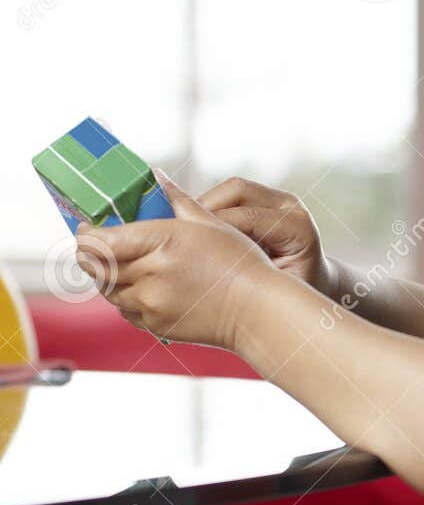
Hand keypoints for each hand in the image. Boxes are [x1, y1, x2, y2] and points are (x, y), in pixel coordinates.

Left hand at [75, 172, 275, 351]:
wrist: (257, 310)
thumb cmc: (239, 264)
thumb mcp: (210, 222)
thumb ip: (176, 199)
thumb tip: (157, 178)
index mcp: (162, 243)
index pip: (100, 241)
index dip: (86, 235)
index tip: (87, 228)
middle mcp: (151, 276)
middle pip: (96, 267)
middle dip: (89, 255)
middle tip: (94, 245)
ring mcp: (152, 304)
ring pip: (108, 291)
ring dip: (106, 277)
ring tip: (118, 265)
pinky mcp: (157, 326)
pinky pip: (126, 311)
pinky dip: (125, 298)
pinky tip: (138, 287)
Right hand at [196, 176, 331, 295]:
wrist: (314, 283)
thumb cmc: (295, 293)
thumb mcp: (274, 289)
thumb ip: (248, 271)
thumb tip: (207, 261)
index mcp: (297, 228)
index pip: (248, 217)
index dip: (214, 227)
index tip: (185, 245)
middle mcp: (289, 205)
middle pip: (237, 190)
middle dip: (204, 208)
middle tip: (179, 232)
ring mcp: (278, 198)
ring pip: (230, 188)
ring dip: (203, 205)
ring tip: (184, 230)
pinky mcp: (266, 198)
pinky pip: (230, 194)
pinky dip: (210, 208)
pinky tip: (195, 228)